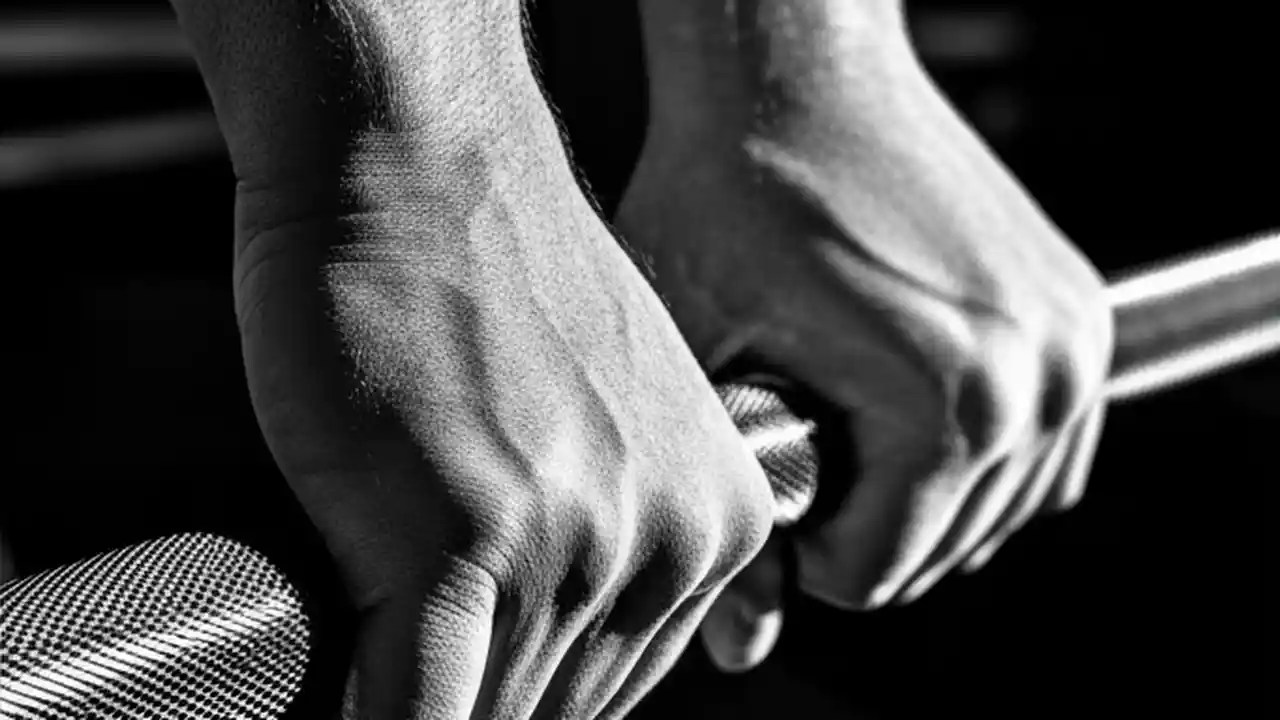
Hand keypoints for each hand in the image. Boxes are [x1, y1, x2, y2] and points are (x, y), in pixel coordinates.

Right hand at [230, 138, 774, 714]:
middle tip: (424, 675)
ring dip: (418, 708)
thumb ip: (603, 535)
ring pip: (493, 714)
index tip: (481, 688)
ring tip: (376, 669)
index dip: (531, 700)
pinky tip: (338, 712)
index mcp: (719, 521)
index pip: (619, 686)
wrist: (421, 161)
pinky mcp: (459, 537)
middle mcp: (666, 539)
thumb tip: (542, 645)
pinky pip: (416, 708)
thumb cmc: (486, 280)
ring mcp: (570, 542)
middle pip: (558, 708)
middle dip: (477, 704)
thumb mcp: (605, 422)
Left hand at [615, 19, 1112, 669]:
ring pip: (992, 513)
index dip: (797, 535)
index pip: (875, 576)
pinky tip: (898, 404)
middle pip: (938, 551)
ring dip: (909, 490)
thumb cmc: (725, 194)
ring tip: (840, 398)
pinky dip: (971, 460)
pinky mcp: (1080, 316)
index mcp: (949, 401)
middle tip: (795, 412)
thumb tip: (749, 654)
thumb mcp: (700, 360)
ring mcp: (1073, 345)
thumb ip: (736, 516)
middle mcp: (1040, 378)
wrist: (794, 68)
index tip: (763, 450)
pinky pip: (1041, 455)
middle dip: (854, 513)